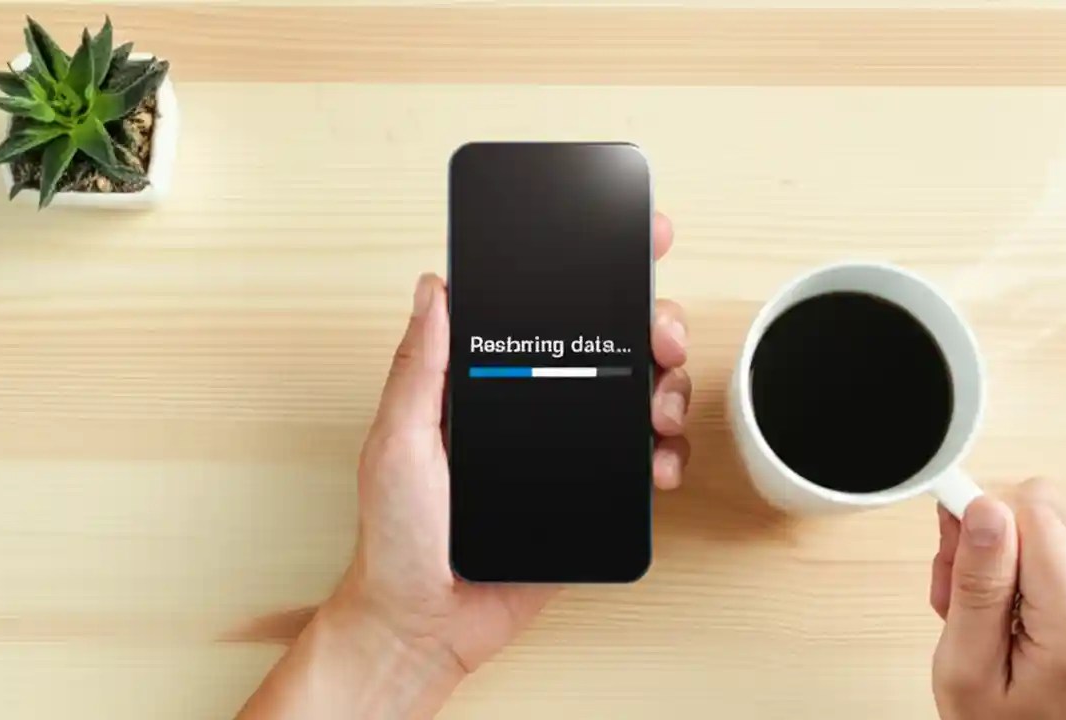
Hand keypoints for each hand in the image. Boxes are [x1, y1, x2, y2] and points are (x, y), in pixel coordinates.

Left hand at [332, 212, 689, 698]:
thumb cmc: (398, 538)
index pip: (547, 306)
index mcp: (488, 378)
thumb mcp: (397, 442)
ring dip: (668, 385)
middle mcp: (535, 403)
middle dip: (654, 321)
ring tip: (659, 406)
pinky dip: (666, 453)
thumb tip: (434, 288)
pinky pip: (646, 460)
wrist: (426, 624)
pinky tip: (659, 461)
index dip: (597, 266)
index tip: (638, 237)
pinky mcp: (594, 493)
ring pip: (640, 392)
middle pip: (613, 340)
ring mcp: (569, 447)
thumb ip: (419, 368)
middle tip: (660, 333)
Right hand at [929, 479, 1065, 719]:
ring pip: (1050, 515)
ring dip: (1004, 546)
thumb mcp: (965, 666)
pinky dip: (1024, 557)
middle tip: (959, 586)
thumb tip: (985, 509)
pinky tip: (1006, 599)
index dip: (978, 516)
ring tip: (982, 602)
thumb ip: (977, 584)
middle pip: (1043, 505)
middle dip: (988, 533)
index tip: (951, 546)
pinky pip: (1064, 536)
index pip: (1031, 511)